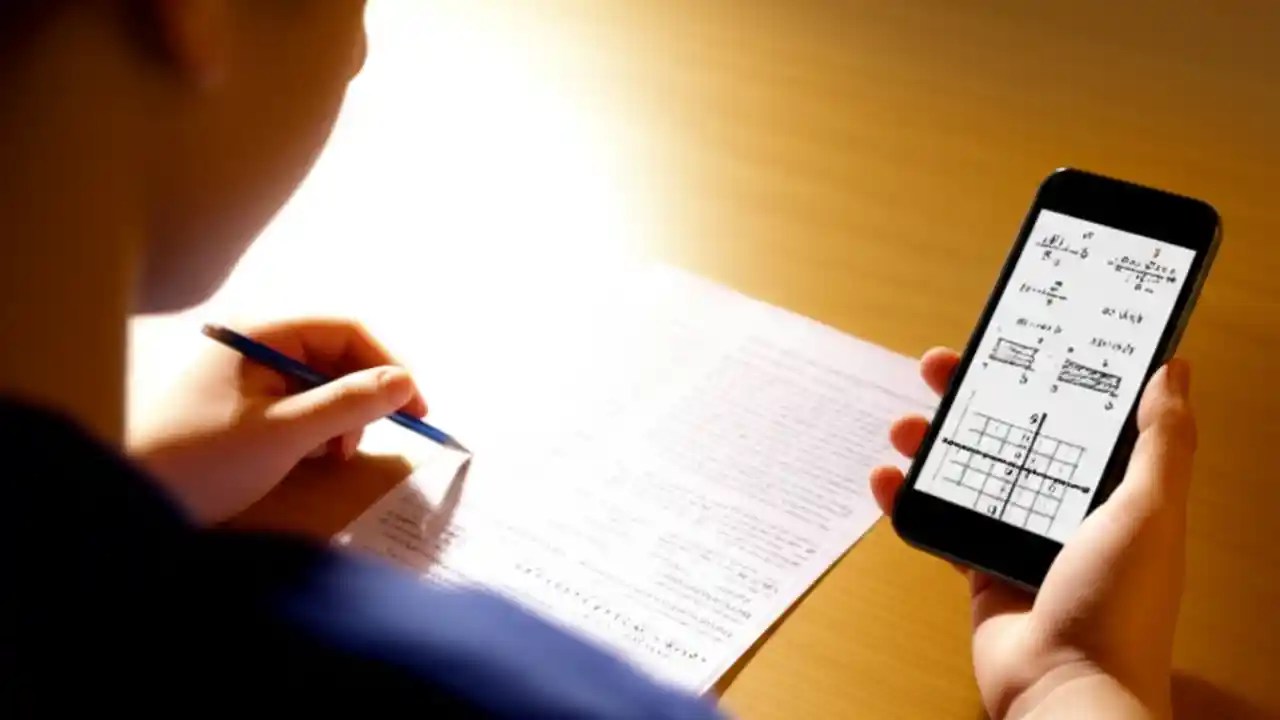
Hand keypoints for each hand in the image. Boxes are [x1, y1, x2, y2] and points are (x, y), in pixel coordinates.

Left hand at [129, 318, 427, 524]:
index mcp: (261, 332)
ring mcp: (249, 376)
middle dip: (362, 397)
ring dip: (342, 419)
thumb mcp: (286, 431)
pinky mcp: (245, 407)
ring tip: (334, 455)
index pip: (345, 330)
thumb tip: (406, 382)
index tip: (416, 407)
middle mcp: (256, 344)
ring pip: (323, 385)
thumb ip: (349, 403)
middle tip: (370, 440)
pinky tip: (315, 457)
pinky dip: (320, 431)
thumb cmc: (204, 458)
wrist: (130, 501)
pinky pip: (301, 406)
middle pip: (337, 356)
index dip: (388, 364)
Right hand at [870, 348, 1194, 719]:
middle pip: (1010, 434)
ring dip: (931, 443)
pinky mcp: (979, 568)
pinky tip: (884, 479)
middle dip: (971, 398)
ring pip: (967, 472)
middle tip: (937, 367)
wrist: (1065, 690)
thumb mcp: (1151, 510)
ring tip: (903, 424)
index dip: (1042, 375)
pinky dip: (905, 499)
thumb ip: (1162, 440)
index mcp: (1114, 491)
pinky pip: (937, 522)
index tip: (1012, 341)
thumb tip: (1173, 370)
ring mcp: (1019, 538)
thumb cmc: (1118, 609)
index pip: (1074, 416)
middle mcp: (1066, 510)